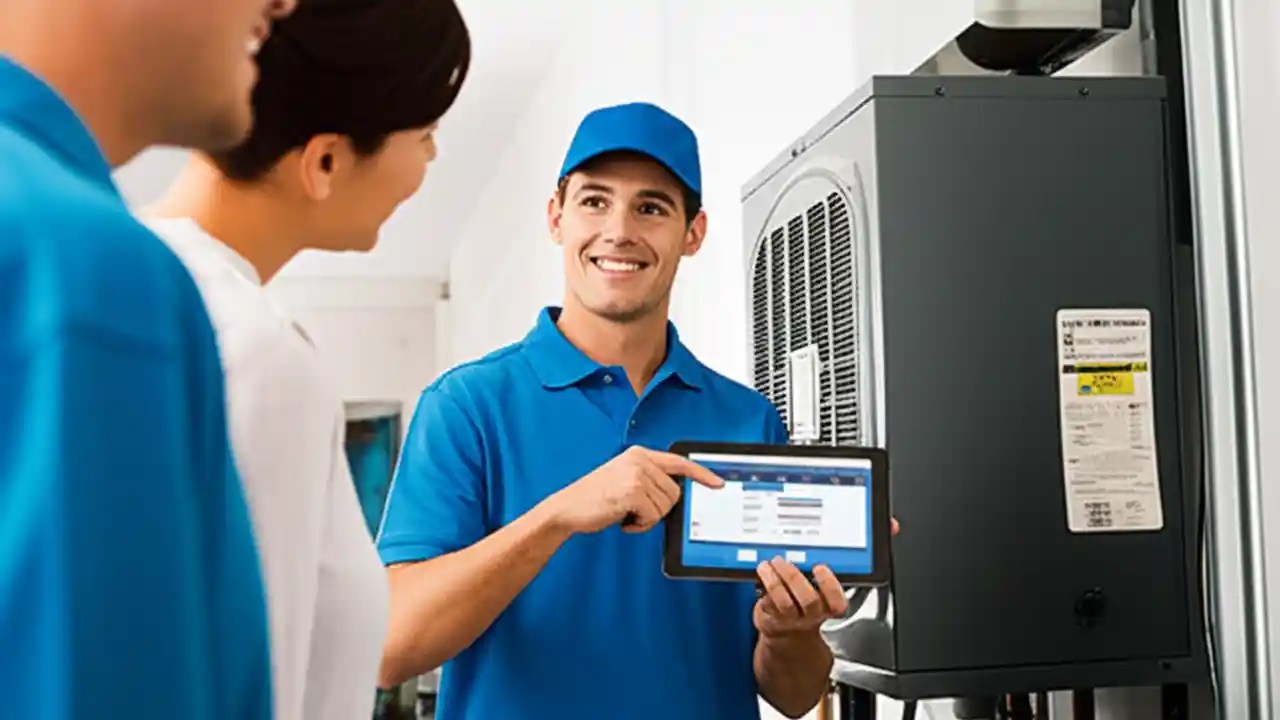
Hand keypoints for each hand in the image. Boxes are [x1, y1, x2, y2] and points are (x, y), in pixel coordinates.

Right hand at [545, 446, 722, 534]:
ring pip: (665, 506)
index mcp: (639, 454)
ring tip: (625, 514)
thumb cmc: (595, 499)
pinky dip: (640, 525)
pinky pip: (653, 516)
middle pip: (675, 492)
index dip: (701, 473)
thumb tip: (677, 494)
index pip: (679, 461)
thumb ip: (649, 480)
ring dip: (647, 518)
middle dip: (659, 509)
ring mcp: (636, 474)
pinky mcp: (631, 491)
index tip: (717, 483)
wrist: (567, 508)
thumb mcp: (624, 480)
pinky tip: (623, 520)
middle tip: (635, 511)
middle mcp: (639, 460)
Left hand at [753, 559, 847, 638]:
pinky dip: (763, 590)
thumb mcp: (813, 596)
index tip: (819, 567)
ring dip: (773, 581)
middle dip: (793, 577)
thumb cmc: (802, 608)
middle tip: (780, 561)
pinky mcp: (772, 625)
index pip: (837, 603)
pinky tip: (762, 578)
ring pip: (784, 603)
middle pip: (808, 600)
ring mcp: (792, 623)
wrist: (788, 636)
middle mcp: (811, 618)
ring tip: (765, 566)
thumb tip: (798, 554)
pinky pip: (767, 607)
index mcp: (827, 609)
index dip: (830, 585)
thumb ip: (810, 577)